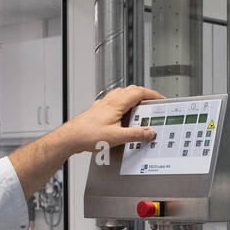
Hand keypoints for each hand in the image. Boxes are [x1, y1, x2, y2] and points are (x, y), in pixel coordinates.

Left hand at [7, 85, 163, 197]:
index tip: (160, 99)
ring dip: (132, 98)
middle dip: (144, 95)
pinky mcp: (98, 111)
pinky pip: (114, 102)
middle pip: (131, 90)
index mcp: (116, 103)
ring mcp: (103, 105)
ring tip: (139, 108)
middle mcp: (109, 101)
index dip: (152, 94)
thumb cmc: (87, 135)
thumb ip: (135, 134)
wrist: (70, 138)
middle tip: (152, 103)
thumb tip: (149, 133)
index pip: (139, 92)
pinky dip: (123, 105)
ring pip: (121, 95)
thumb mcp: (117, 137)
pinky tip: (122, 116)